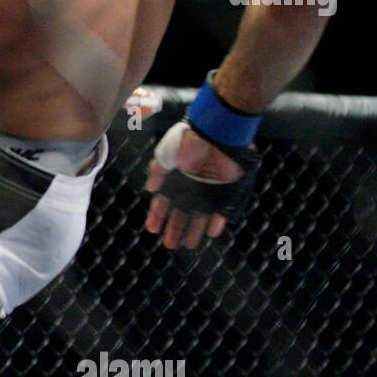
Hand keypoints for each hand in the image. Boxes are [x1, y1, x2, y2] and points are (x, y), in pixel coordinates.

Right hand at [143, 125, 244, 249]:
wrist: (217, 131)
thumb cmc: (190, 141)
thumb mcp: (166, 155)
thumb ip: (157, 171)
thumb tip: (150, 189)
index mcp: (177, 179)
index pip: (164, 202)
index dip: (158, 215)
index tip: (152, 229)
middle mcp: (192, 187)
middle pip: (182, 212)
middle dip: (176, 228)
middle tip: (171, 244)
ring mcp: (210, 190)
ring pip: (201, 214)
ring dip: (195, 229)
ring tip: (190, 244)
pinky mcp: (227, 190)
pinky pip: (222, 209)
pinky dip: (218, 221)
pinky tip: (211, 232)